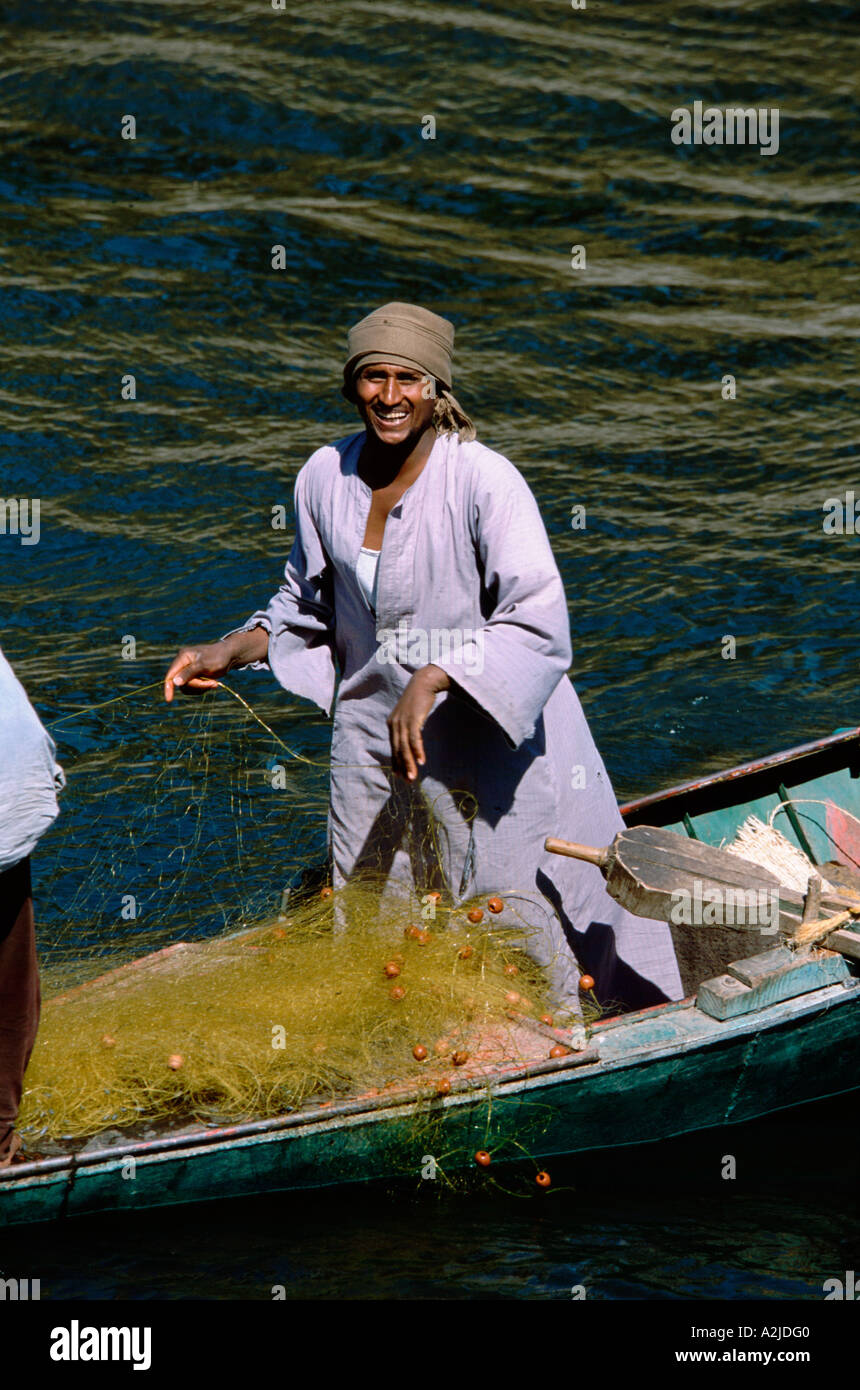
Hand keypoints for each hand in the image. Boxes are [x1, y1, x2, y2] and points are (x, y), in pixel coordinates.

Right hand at [164, 641, 231, 702]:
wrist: (230, 656)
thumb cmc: (217, 657)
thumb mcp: (204, 665)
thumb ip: (189, 673)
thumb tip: (175, 682)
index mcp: (183, 657)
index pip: (170, 674)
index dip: (168, 687)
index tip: (169, 700)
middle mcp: (183, 664)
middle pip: (181, 683)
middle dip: (197, 686)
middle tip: (211, 683)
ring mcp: (189, 671)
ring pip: (188, 687)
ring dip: (201, 688)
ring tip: (213, 683)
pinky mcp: (195, 677)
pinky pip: (194, 688)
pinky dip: (203, 688)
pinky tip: (212, 683)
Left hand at [387, 664, 449, 780]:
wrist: (424, 682)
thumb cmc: (419, 699)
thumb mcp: (410, 714)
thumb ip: (407, 727)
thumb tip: (409, 741)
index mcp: (392, 724)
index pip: (394, 748)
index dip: (397, 763)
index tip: (401, 776)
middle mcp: (395, 724)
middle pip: (398, 750)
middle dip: (403, 767)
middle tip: (408, 782)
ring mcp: (403, 721)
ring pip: (404, 747)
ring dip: (409, 764)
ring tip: (413, 777)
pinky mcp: (413, 718)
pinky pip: (414, 739)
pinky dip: (417, 751)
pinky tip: (422, 761)